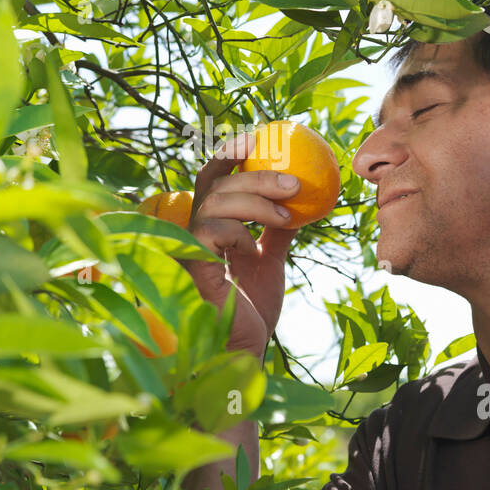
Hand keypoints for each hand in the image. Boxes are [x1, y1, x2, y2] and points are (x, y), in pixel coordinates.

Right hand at [182, 132, 300, 356]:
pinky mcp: (188, 265)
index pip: (213, 178)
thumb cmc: (252, 309)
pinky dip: (238, 233)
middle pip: (214, 182)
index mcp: (210, 226)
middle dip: (255, 174)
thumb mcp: (271, 261)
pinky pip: (211, 231)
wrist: (243, 350)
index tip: (260, 139)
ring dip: (255, 201)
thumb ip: (277, 231)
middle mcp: (192, 231)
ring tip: (286, 212)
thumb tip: (302, 201)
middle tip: (293, 182)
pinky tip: (253, 249)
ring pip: (215, 201)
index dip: (230, 153)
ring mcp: (187, 247)